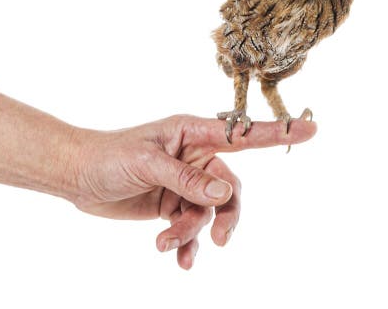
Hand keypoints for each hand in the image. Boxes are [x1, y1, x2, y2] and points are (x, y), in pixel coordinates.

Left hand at [68, 114, 315, 268]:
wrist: (77, 177)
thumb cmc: (110, 156)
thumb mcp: (148, 163)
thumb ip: (187, 179)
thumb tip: (223, 194)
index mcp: (194, 132)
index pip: (243, 134)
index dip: (278, 132)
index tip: (310, 130)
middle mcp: (196, 156)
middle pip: (230, 187)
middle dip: (226, 214)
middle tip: (219, 239)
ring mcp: (186, 182)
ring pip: (210, 212)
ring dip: (194, 232)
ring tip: (167, 244)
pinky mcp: (174, 205)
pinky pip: (193, 228)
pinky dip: (188, 245)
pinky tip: (178, 259)